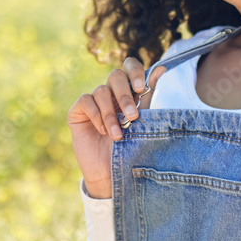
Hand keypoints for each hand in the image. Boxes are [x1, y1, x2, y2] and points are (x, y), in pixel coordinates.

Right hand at [67, 58, 165, 199]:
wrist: (110, 173)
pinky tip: (102, 131)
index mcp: (128, 92)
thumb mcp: (142, 120)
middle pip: (115, 75)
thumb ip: (148, 95)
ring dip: (111, 114)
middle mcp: (110, 93)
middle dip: (125, 95)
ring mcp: (93, 101)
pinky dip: (96, 115)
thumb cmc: (129, 148)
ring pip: (101, 91)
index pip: (129, 67)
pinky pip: (86, 100)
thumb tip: (162, 68)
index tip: (141, 88)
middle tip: (132, 116)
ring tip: (117, 135)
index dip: (134, 70)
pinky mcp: (78, 111)